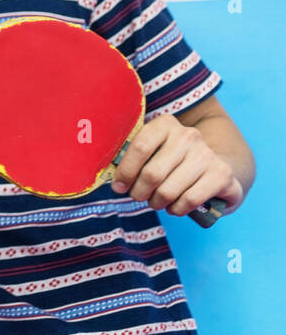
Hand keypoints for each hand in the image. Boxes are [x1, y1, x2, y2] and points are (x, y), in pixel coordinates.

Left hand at [111, 114, 242, 216]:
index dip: (125, 172)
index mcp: (166, 124)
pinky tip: (175, 206)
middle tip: (140, 196)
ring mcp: (207, 154)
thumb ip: (132, 159)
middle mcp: (188, 135)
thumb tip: (113, 180)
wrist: (216, 171)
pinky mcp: (221, 174)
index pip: (139, 147)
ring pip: (168, 191)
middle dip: (139, 192)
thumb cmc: (173, 164)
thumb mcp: (153, 153)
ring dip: (157, 203)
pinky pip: (188, 200)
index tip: (119, 186)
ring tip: (158, 201)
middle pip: (152, 174)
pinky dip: (176, 209)